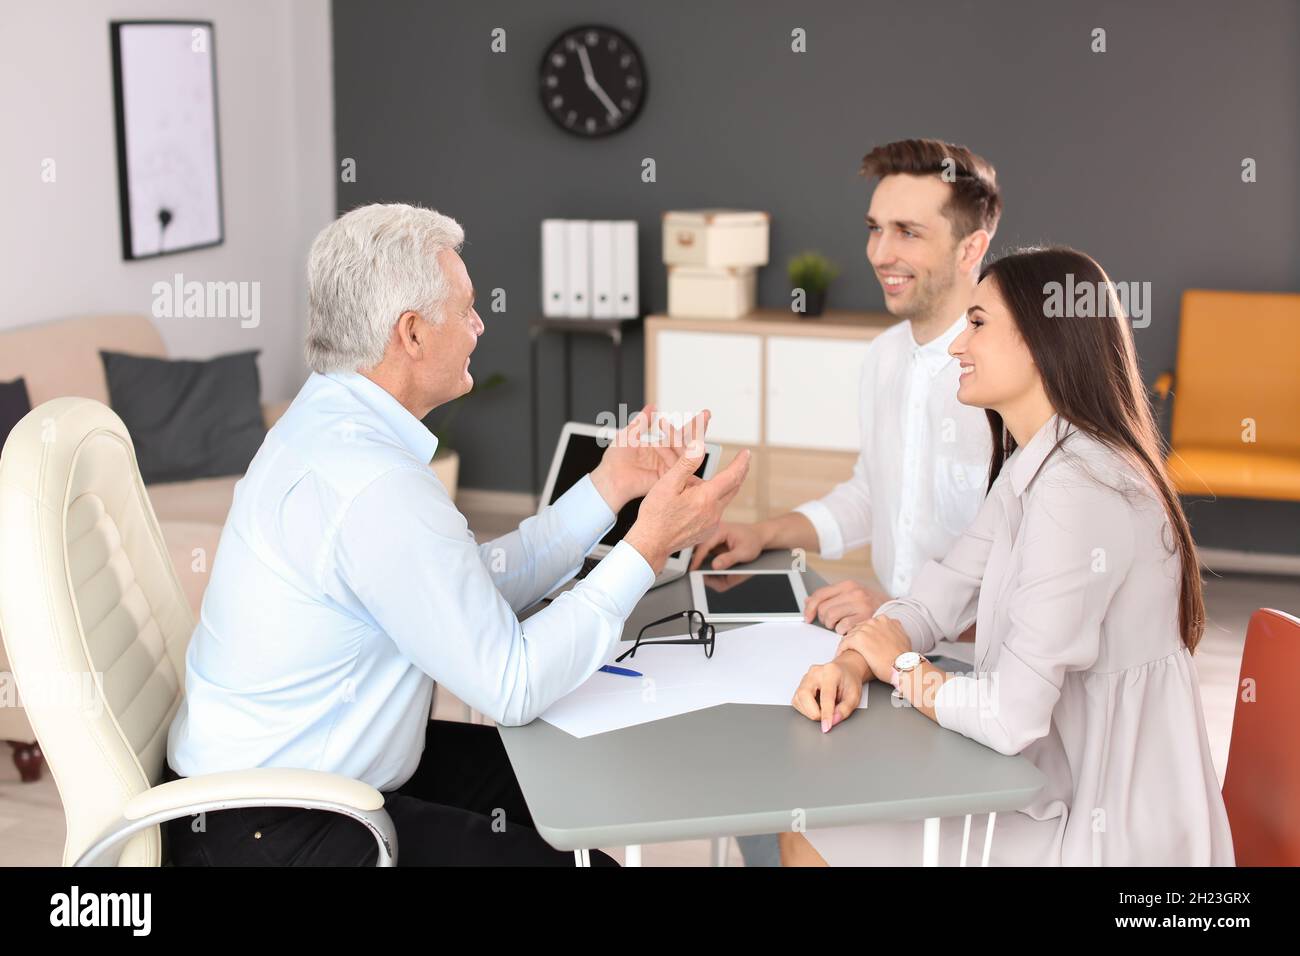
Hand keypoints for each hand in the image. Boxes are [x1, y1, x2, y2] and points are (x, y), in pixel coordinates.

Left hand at [590, 406, 710, 511]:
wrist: (610, 478)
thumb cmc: (615, 459)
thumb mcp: (629, 434)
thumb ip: (642, 421)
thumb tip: (651, 407)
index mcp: (658, 446)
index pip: (678, 433)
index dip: (691, 424)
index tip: (703, 414)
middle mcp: (664, 456)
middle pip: (686, 442)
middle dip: (698, 428)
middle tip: (707, 415)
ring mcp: (667, 467)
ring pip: (686, 453)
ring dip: (693, 438)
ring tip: (698, 423)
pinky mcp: (666, 477)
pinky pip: (679, 465)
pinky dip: (685, 454)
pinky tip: (690, 443)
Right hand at [624, 443, 750, 573]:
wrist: (651, 544)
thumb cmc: (656, 515)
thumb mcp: (667, 484)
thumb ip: (686, 464)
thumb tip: (699, 446)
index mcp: (706, 498)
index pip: (732, 476)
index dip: (740, 463)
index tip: (746, 453)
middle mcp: (714, 512)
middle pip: (733, 488)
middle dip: (739, 473)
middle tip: (742, 462)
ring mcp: (712, 524)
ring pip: (722, 500)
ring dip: (719, 488)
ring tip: (695, 485)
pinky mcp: (707, 532)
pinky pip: (715, 512)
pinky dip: (712, 502)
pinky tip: (694, 502)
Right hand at [689, 520, 765, 569]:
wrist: (758, 536)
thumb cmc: (753, 541)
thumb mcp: (744, 553)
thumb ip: (729, 559)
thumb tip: (715, 566)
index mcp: (720, 529)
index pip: (704, 545)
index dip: (698, 558)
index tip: (694, 569)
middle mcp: (714, 530)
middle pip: (698, 545)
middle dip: (695, 559)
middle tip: (694, 572)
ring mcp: (713, 535)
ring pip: (699, 547)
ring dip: (698, 558)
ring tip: (698, 572)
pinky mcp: (713, 540)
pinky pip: (704, 549)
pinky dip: (703, 558)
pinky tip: (704, 567)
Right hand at [791, 653, 866, 732]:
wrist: (845, 671)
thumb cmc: (849, 681)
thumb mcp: (854, 696)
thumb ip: (844, 709)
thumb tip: (833, 721)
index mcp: (831, 672)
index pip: (826, 696)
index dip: (826, 714)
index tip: (826, 727)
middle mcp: (815, 672)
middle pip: (804, 694)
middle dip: (813, 712)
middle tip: (825, 718)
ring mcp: (806, 677)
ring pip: (798, 698)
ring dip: (809, 711)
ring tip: (823, 711)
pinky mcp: (800, 684)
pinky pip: (796, 700)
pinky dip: (805, 708)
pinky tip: (816, 706)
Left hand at [803, 579, 886, 633]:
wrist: (896, 610)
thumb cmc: (872, 604)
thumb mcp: (851, 594)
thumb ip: (830, 597)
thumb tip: (808, 601)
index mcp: (848, 585)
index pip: (820, 595)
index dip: (810, 607)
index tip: (807, 617)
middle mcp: (854, 593)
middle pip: (823, 608)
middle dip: (823, 619)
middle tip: (830, 622)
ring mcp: (861, 605)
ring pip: (831, 618)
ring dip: (832, 626)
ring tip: (839, 625)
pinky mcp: (865, 618)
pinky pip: (843, 627)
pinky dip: (842, 631)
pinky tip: (848, 629)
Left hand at [835, 616, 911, 683]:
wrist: (904, 667)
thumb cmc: (904, 658)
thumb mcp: (903, 638)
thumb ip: (895, 631)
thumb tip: (892, 630)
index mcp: (884, 620)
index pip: (866, 625)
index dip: (863, 636)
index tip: (861, 643)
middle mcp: (874, 622)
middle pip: (857, 629)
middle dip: (854, 640)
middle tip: (851, 649)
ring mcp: (866, 629)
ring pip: (849, 635)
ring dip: (846, 645)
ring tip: (845, 653)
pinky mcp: (859, 639)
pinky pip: (845, 643)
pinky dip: (841, 649)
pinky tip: (841, 655)